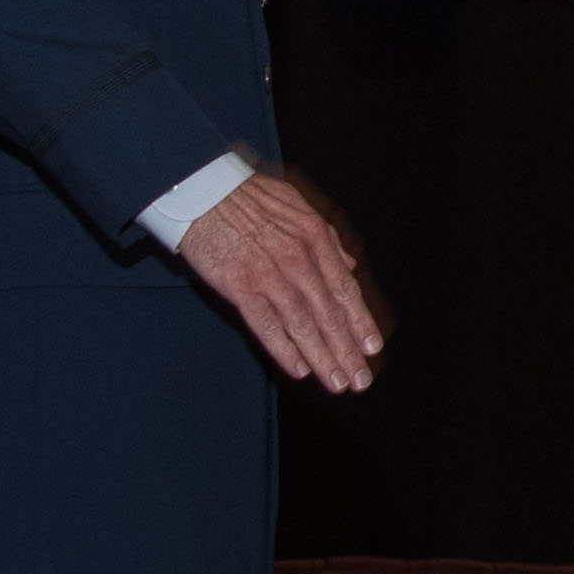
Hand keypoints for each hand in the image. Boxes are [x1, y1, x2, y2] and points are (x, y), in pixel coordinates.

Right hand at [177, 168, 382, 392]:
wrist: (201, 190)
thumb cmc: (248, 196)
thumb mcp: (298, 207)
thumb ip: (327, 240)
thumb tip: (349, 264)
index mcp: (315, 239)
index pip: (344, 288)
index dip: (360, 322)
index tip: (372, 349)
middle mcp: (298, 259)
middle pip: (328, 313)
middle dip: (346, 350)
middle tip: (359, 380)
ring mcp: (269, 274)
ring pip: (302, 324)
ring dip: (322, 357)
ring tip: (336, 383)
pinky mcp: (239, 286)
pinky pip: (266, 324)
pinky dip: (283, 349)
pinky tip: (299, 370)